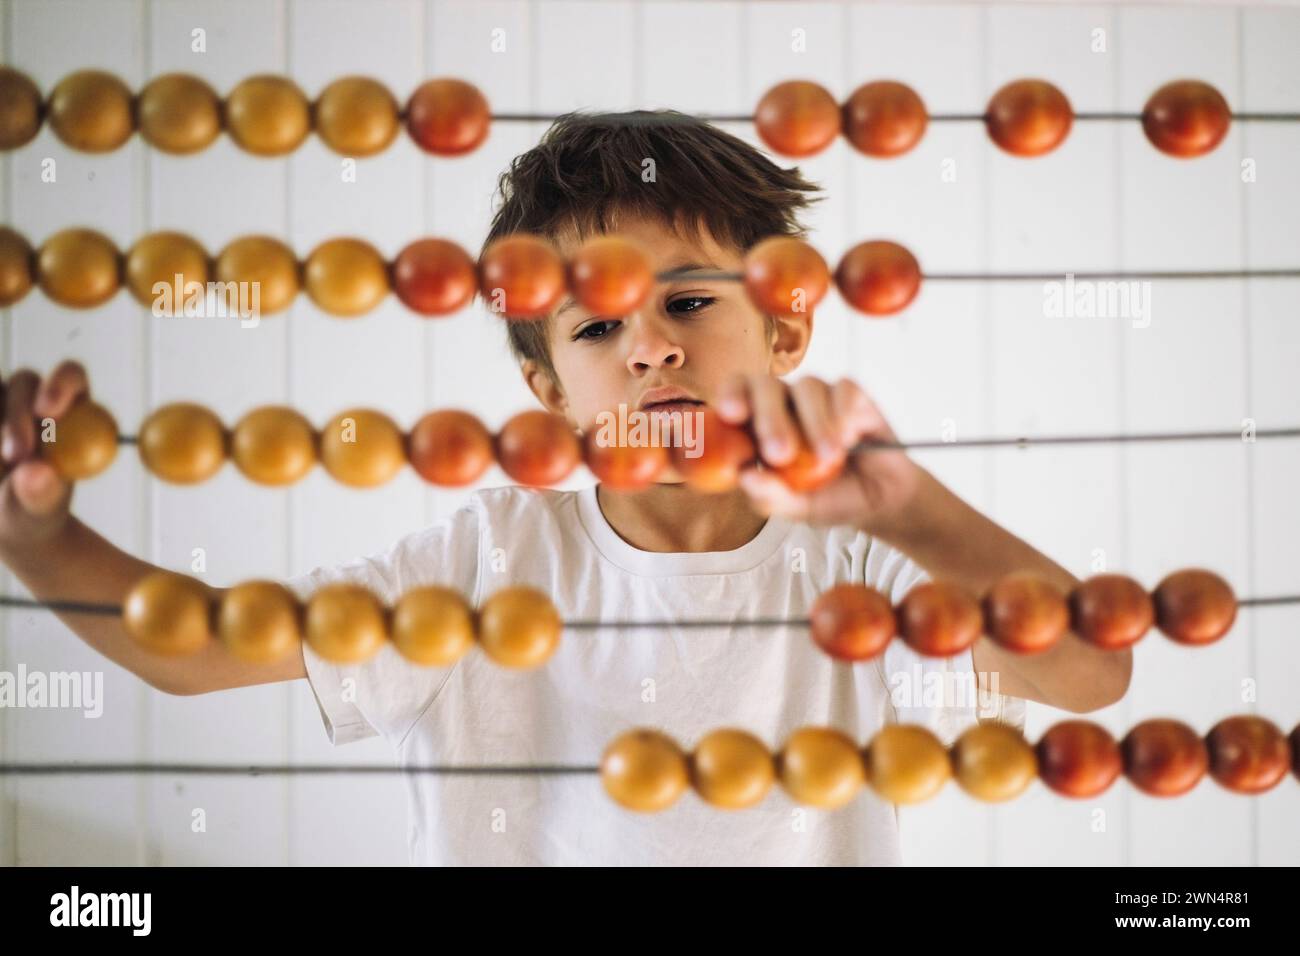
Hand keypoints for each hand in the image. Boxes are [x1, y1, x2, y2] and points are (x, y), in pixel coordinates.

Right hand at [0, 360, 84, 552]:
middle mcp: (35, 398)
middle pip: (24, 382)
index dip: (60, 384)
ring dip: (1, 429)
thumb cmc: (33, 512)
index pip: (72, 377)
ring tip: (3, 472)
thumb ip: (43, 494)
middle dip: (18, 416)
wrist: (5, 522)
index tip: (48, 412)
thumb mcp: (40, 512)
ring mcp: (1, 402)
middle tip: (17, 456)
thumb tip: (38, 473)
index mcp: (73, 410)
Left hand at [717, 373, 925, 532]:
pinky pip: (844, 390)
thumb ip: (770, 496)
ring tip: (829, 459)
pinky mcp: (852, 395)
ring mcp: (818, 396)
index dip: (731, 394)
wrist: (878, 502)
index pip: (736, 392)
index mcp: (759, 424)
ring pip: (808, 387)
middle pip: (767, 386)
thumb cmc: (827, 499)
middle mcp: (785, 402)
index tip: (732, 413)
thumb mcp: (796, 508)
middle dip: (771, 418)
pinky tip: (851, 440)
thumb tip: (745, 477)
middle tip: (780, 454)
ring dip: (815, 424)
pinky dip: (844, 415)